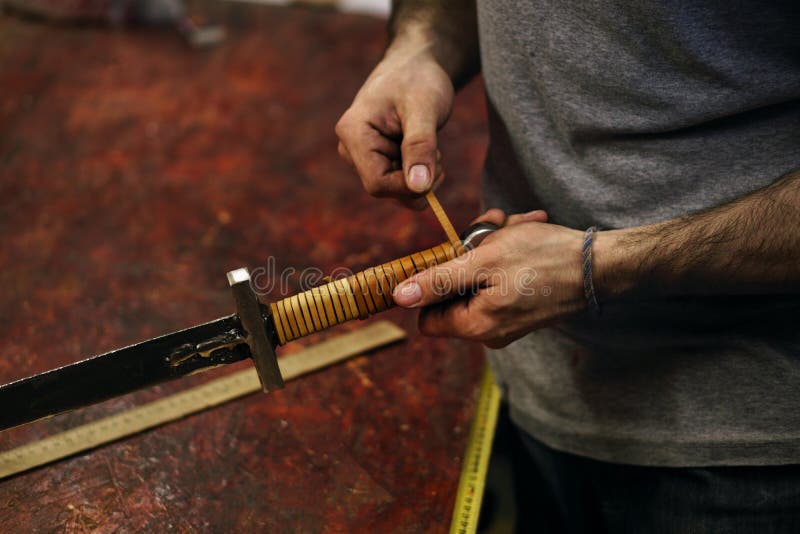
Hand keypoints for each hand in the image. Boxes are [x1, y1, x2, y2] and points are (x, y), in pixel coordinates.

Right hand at [335, 42, 453, 207]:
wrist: (416, 64)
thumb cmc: (418, 79)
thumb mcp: (425, 108)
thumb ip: (420, 146)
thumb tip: (418, 187)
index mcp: (353, 133)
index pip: (377, 184)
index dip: (410, 185)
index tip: (438, 164)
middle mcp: (350, 148)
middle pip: (385, 190)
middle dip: (417, 179)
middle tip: (438, 151)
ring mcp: (361, 156)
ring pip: (394, 190)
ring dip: (420, 176)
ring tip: (429, 144)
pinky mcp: (374, 160)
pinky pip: (397, 184)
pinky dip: (418, 174)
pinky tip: (424, 151)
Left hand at [392, 209, 587, 347]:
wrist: (601, 265)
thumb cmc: (544, 260)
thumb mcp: (483, 262)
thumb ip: (438, 281)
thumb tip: (399, 297)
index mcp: (475, 325)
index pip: (427, 317)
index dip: (428, 284)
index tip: (446, 254)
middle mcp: (489, 329)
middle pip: (454, 291)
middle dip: (466, 252)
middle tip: (489, 226)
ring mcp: (506, 318)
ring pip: (478, 276)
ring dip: (490, 245)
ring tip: (513, 224)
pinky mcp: (521, 304)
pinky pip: (499, 277)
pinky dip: (506, 252)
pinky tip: (525, 230)